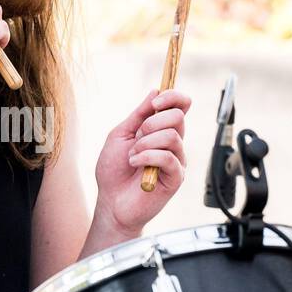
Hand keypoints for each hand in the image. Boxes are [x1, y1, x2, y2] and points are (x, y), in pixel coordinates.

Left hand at [92, 88, 191, 236]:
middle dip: (152, 123)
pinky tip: (135, 164)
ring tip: (132, 156)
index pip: (181, 105)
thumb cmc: (114, 170)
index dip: (173, 97)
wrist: (111, 201)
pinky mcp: (176, 177)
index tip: (154, 103)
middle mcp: (173, 143)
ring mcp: (176, 160)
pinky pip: (169, 157)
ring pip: (173, 136)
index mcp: (161, 130)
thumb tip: (155, 91)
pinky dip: (147, 156)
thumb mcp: (121, 134)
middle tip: (136, 138)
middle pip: (178, 117)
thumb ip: (139, 114)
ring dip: (146, 143)